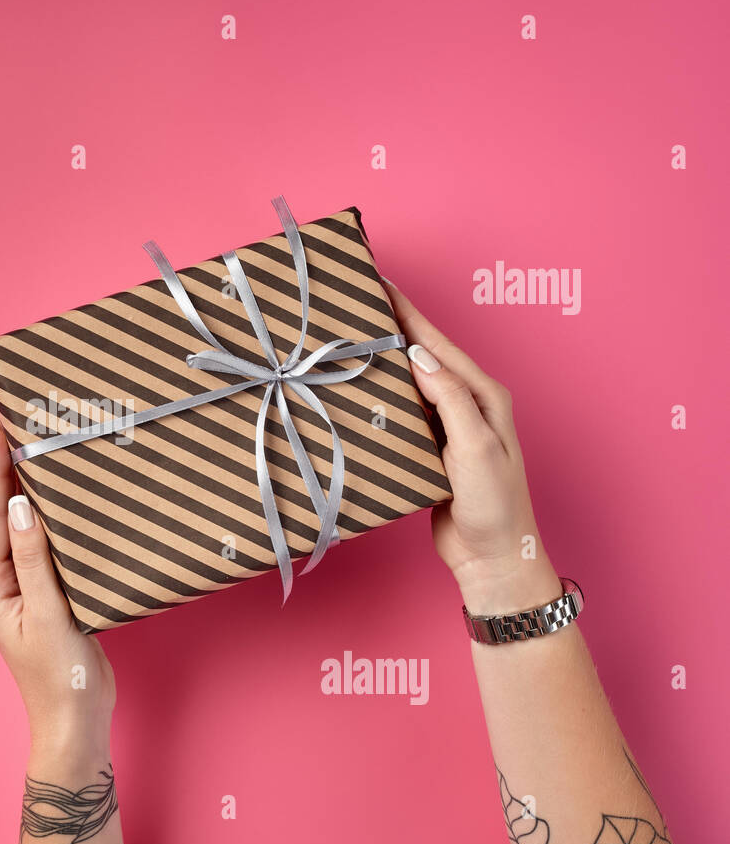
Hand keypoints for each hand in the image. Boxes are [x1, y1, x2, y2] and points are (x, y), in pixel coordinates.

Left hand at [0, 414, 115, 765]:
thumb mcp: (47, 612)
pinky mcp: (50, 593)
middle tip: (8, 419)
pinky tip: (63, 498)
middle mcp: (3, 581)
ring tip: (31, 444)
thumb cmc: (58, 675)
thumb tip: (19, 504)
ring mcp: (26, 586)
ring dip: (28, 487)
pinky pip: (47, 544)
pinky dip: (53, 516)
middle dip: (5, 467)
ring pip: (24, 525)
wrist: (77, 720)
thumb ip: (34, 557)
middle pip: (2, 512)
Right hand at [385, 281, 562, 615]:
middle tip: (356, 304)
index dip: (408, 313)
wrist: (492, 557)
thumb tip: (417, 355)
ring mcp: (448, 426)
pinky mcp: (431, 447)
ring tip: (349, 337)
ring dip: (383, 360)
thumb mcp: (475, 448)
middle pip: (423, 355)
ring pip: (409, 381)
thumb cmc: (493, 505)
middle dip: (392, 327)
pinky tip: (360, 388)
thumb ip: (449, 399)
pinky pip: (403, 411)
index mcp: (483, 395)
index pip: (438, 344)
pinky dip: (382, 394)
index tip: (380, 285)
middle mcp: (466, 404)